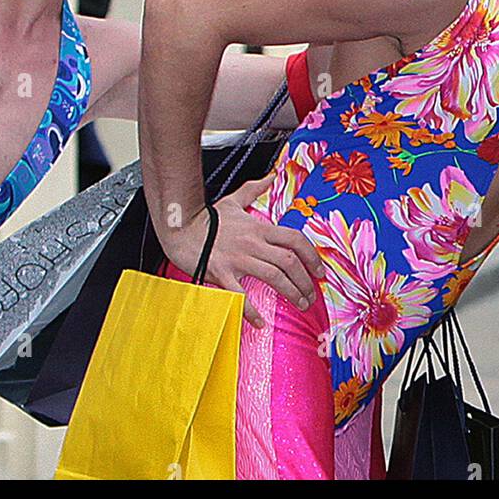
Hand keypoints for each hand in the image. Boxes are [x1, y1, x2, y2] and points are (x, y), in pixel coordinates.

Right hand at [160, 174, 323, 327]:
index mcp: (259, 228)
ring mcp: (238, 259)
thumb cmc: (206, 218)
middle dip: (305, 280)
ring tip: (299, 304)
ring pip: (273, 276)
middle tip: (311, 296)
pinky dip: (251, 311)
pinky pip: (240, 295)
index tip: (320, 271)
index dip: (312, 256)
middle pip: (289, 261)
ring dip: (290, 292)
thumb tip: (271, 176)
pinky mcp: (220, 273)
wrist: (179, 227)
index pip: (295, 239)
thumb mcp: (233, 200)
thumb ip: (254, 189)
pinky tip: (259, 322)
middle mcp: (253, 243)